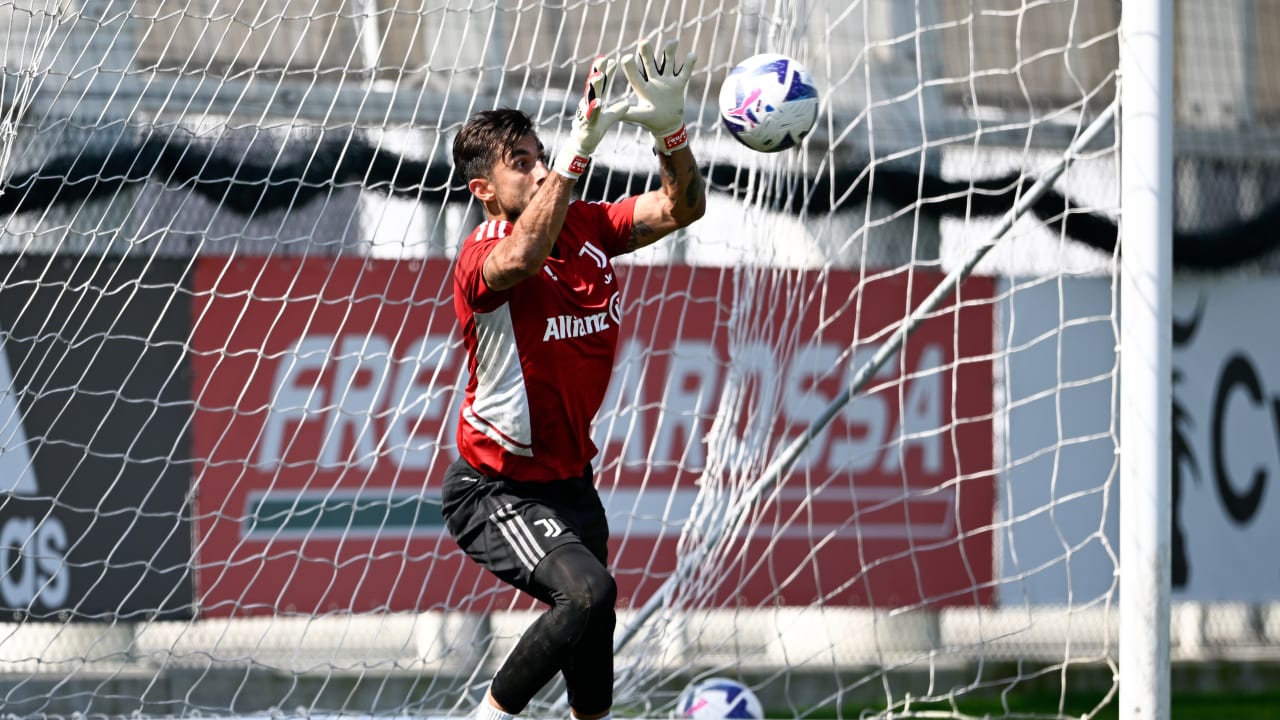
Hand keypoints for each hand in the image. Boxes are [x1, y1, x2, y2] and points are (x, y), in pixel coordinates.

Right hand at [553, 55, 628, 178]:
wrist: (583, 144)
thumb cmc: (593, 130)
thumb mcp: (609, 119)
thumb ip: (617, 110)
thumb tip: (627, 104)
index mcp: (596, 100)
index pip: (602, 84)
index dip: (606, 73)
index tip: (612, 60)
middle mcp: (589, 103)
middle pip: (594, 85)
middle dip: (598, 71)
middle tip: (602, 59)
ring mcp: (587, 112)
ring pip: (590, 97)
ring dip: (594, 86)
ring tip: (599, 76)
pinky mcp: (587, 123)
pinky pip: (591, 115)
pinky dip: (594, 108)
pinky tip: (598, 101)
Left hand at [621, 39, 696, 153]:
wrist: (666, 124)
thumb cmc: (650, 121)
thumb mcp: (639, 117)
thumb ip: (629, 114)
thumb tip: (614, 111)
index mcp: (642, 88)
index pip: (635, 76)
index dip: (630, 68)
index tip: (626, 57)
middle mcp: (653, 80)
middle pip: (649, 64)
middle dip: (647, 53)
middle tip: (643, 41)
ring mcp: (666, 81)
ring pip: (667, 63)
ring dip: (669, 52)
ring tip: (673, 41)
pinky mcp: (679, 84)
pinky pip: (684, 73)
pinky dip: (689, 64)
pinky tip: (692, 54)